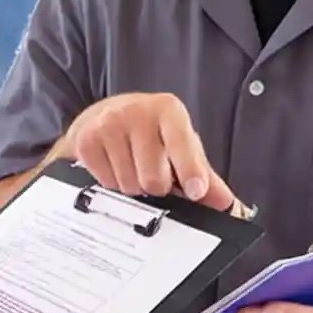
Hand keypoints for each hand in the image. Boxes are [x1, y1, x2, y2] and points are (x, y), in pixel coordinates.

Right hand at [64, 93, 236, 210]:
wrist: (101, 115)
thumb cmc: (149, 132)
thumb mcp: (179, 144)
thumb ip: (204, 174)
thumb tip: (226, 203)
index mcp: (169, 110)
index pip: (182, 144)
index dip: (190, 170)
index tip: (195, 191)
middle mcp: (138, 111)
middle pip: (154, 179)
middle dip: (155, 186)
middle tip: (152, 172)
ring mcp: (109, 123)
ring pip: (129, 186)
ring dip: (133, 185)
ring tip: (131, 165)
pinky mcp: (87, 139)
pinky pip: (106, 183)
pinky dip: (112, 182)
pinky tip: (114, 164)